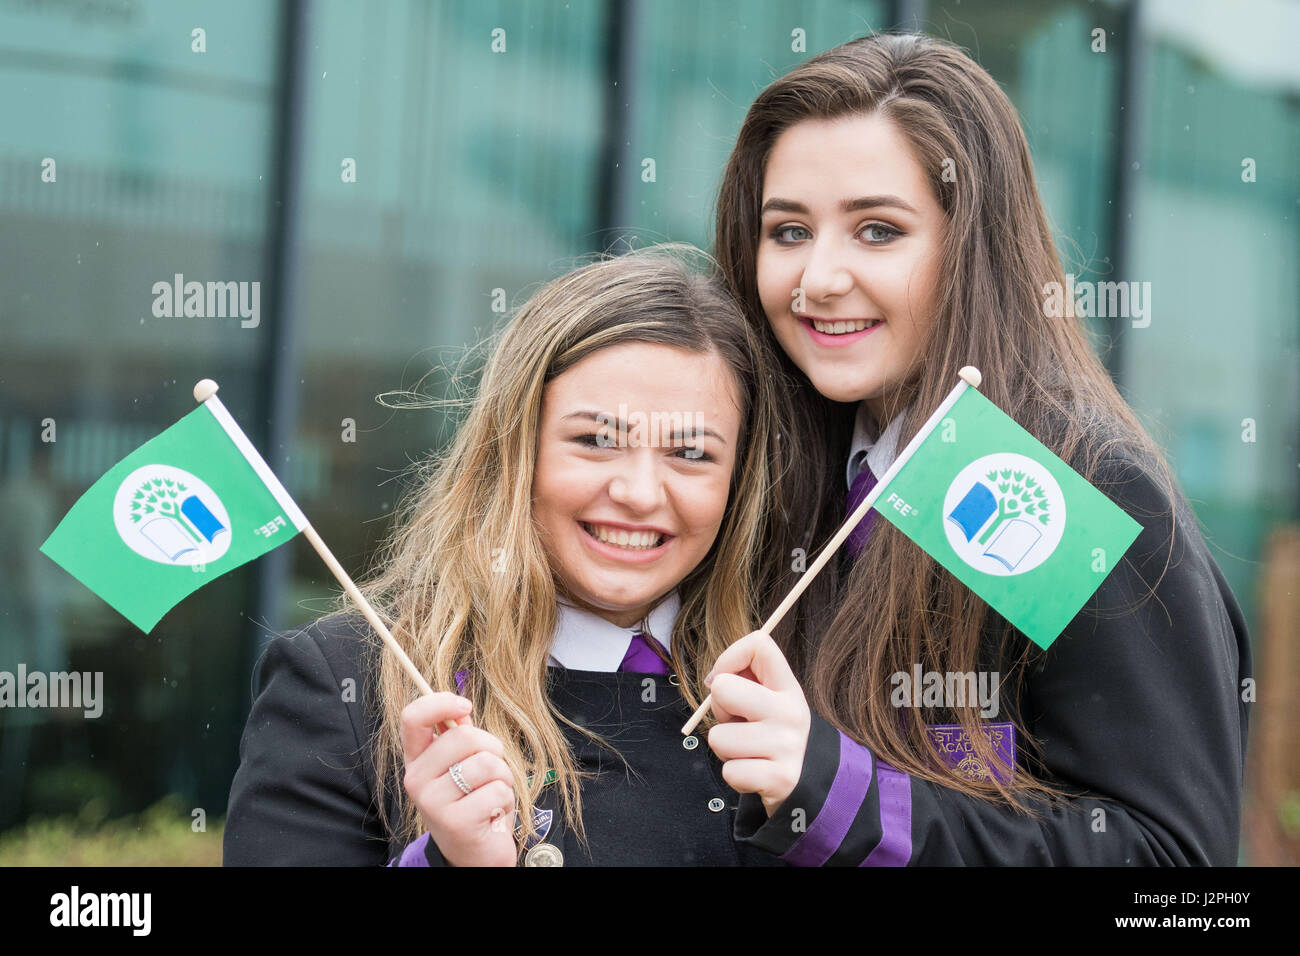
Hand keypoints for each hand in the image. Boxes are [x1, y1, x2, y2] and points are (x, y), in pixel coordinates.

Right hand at [401, 693, 517, 866]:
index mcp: (417, 760)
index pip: (413, 717)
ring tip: (491, 795)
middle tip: (491, 770)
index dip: (441, 702)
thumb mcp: (462, 766)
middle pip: (463, 736)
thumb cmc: (472, 802)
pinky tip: (492, 815)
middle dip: (492, 748)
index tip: (464, 706)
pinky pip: (496, 791)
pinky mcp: (454, 822)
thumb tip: (461, 708)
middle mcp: (416, 780)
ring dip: (502, 777)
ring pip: (485, 763)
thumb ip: (460, 736)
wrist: (474, 854)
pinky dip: (504, 801)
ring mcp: (432, 802)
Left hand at [705, 631, 810, 816]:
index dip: (729, 657)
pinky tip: (755, 772)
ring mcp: (787, 745)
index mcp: (788, 686)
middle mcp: (792, 712)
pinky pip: (729, 771)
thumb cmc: (771, 733)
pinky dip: (735, 775)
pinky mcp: (780, 779)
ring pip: (717, 738)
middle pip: (723, 688)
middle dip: (719, 710)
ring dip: (725, 748)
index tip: (726, 679)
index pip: (758, 645)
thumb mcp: (766, 701)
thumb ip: (742, 681)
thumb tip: (712, 681)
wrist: (809, 782)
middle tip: (738, 723)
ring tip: (748, 751)